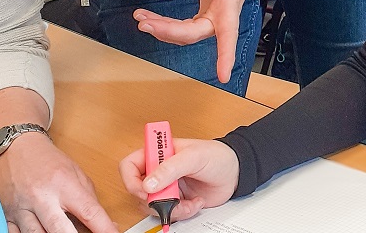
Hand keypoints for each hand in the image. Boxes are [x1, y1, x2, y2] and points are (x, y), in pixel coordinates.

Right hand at [0, 133, 116, 232]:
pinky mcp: (8, 215)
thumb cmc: (49, 160)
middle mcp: (43, 197)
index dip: (103, 228)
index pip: (88, 211)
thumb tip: (106, 224)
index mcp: (64, 185)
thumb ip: (90, 200)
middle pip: (60, 229)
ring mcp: (23, 208)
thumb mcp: (76, 173)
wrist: (17, 148)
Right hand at [119, 138, 239, 220]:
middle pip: (138, 190)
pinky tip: (195, 203)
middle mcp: (159, 170)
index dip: (132, 179)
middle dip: (154, 200)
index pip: (130, 164)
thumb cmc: (217, 155)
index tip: (145, 189)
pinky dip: (181, 213)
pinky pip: (167, 214)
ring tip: (188, 201)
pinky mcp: (176, 201)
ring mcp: (166, 187)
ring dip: (170, 208)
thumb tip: (148, 184)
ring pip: (151, 206)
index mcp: (159, 152)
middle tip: (172, 198)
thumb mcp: (194, 156)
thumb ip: (170, 168)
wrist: (235, 173)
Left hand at [133, 0, 260, 82]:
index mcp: (229, 7)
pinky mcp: (200, 22)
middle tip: (145, 22)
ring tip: (141, 17)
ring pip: (184, 35)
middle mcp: (220, 21)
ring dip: (161, 29)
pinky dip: (163, 25)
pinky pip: (180, 29)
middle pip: (193, 35)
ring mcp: (209, 24)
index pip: (229, 35)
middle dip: (168, 32)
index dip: (226, 56)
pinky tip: (149, 18)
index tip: (224, 76)